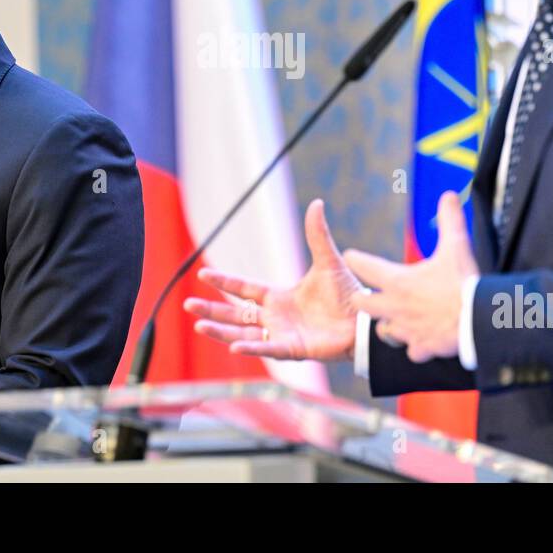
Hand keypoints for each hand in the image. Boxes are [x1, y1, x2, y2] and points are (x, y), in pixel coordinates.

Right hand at [185, 199, 365, 361]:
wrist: (364, 320)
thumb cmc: (347, 294)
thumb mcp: (327, 261)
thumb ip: (317, 234)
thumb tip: (317, 203)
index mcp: (278, 297)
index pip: (244, 289)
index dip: (224, 282)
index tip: (202, 274)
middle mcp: (275, 317)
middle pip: (236, 314)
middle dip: (211, 310)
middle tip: (188, 304)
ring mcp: (281, 335)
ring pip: (243, 334)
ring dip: (221, 331)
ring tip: (198, 325)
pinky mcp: (293, 350)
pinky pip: (268, 349)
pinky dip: (251, 348)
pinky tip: (234, 345)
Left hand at [347, 190, 478, 363]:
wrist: (478, 322)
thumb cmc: (464, 283)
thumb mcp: (456, 246)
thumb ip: (449, 219)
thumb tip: (448, 195)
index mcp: (397, 280)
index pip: (362, 266)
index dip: (355, 259)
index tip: (350, 256)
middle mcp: (395, 306)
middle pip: (362, 304)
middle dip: (363, 299)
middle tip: (364, 295)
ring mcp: (407, 330)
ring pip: (383, 331)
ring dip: (388, 324)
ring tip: (395, 319)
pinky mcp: (421, 348)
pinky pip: (410, 350)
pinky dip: (415, 346)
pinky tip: (421, 341)